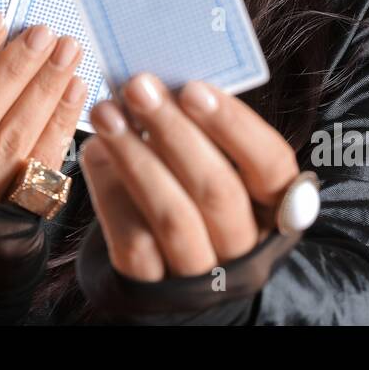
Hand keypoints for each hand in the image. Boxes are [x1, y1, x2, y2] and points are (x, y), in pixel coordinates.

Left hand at [79, 73, 299, 281]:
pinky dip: (110, 190)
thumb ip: (197, 130)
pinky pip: (133, 240)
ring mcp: (200, 271)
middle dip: (174, 132)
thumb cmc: (189, 192)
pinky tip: (94, 151)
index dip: (235, 125)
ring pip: (174, 216)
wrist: (158, 267)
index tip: (194, 87)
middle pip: (217, 190)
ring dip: (136, 156)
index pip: (272, 166)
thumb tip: (156, 82)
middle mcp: (244, 246)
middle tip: (139, 88)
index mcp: (274, 208)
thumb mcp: (208, 163)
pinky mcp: (153, 287)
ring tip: (106, 113)